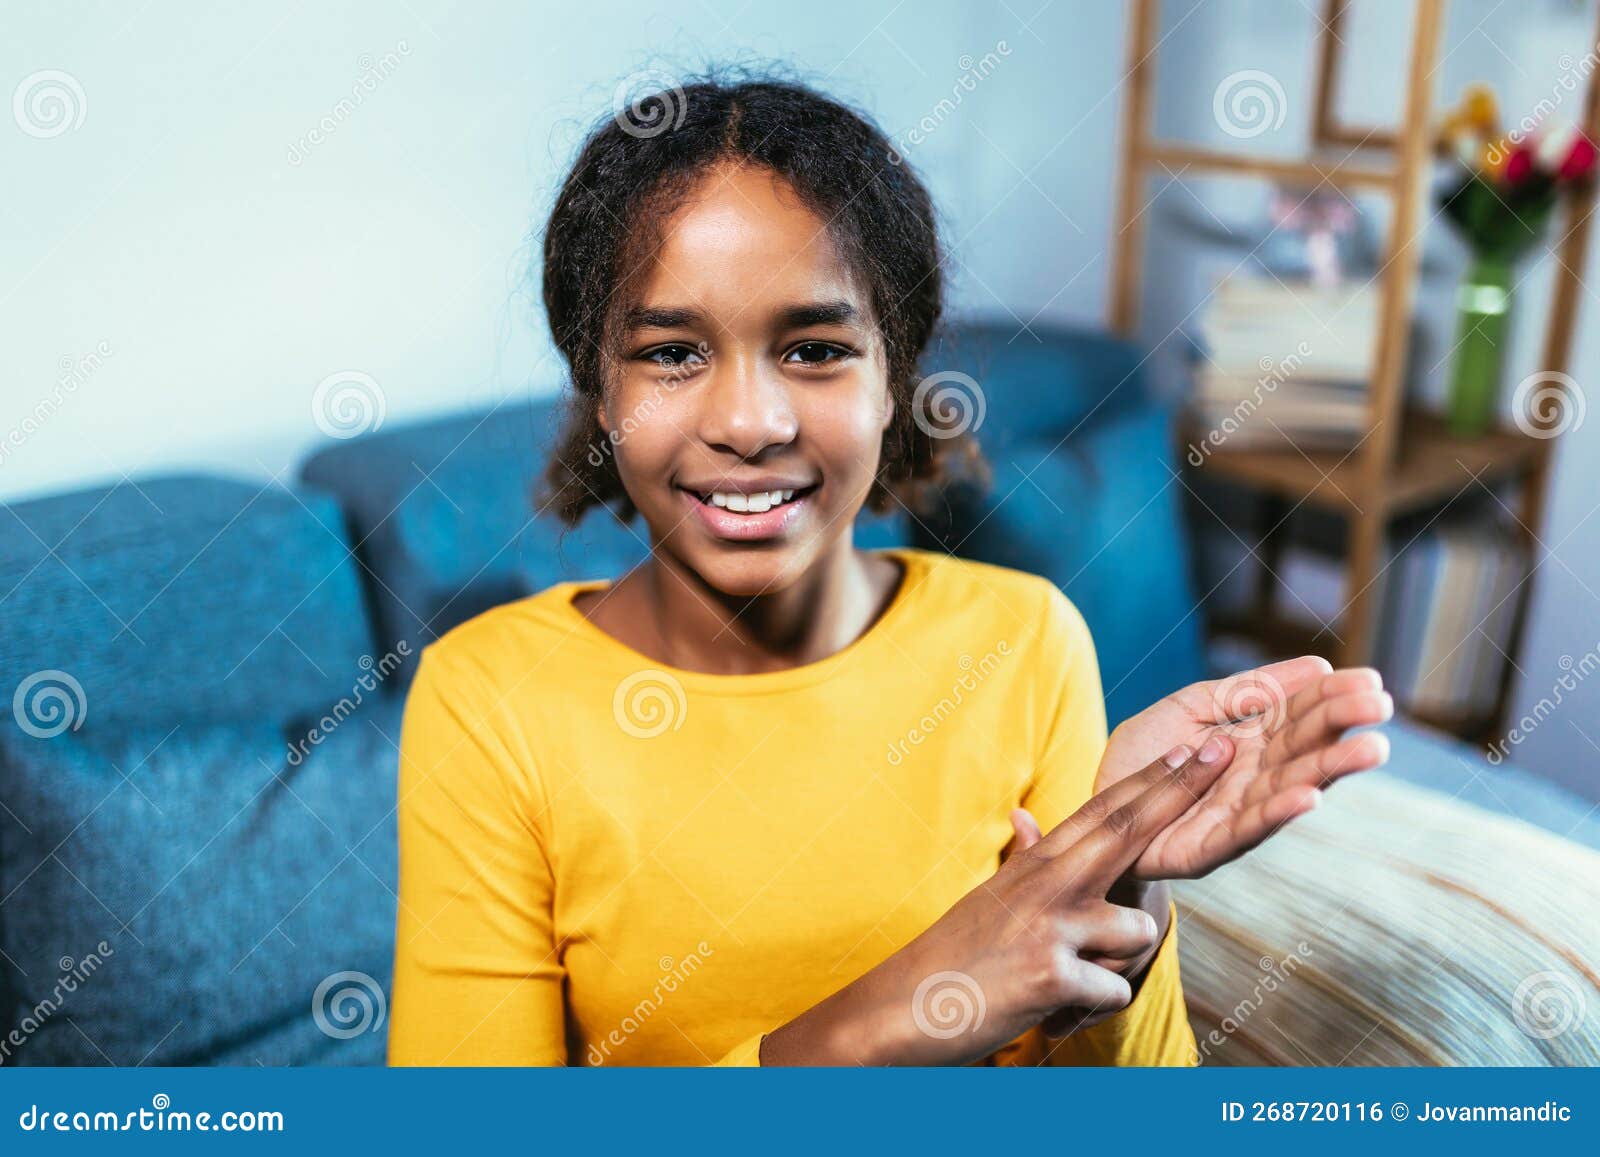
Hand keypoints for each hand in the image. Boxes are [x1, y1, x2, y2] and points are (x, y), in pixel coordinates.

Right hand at [760, 742, 1229, 1065]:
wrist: (902, 1010)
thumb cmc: (952, 958)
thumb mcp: (990, 900)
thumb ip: (1024, 863)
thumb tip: (1026, 820)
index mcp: (1034, 865)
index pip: (1101, 812)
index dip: (1149, 779)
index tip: (1188, 748)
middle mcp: (1044, 886)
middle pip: (1127, 830)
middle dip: (1178, 791)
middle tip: (1220, 755)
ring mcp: (1049, 928)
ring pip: (1138, 932)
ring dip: (1121, 964)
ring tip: (1075, 976)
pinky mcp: (1051, 976)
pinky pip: (1112, 993)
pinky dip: (1093, 1009)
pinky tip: (1056, 1009)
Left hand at [1095, 656, 1392, 880]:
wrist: (1098, 810)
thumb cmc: (1146, 757)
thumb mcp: (1191, 707)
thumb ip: (1247, 690)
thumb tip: (1318, 665)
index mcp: (1251, 743)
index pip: (1298, 716)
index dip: (1331, 698)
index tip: (1371, 679)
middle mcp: (1252, 780)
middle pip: (1302, 749)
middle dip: (1341, 727)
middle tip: (1380, 704)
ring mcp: (1233, 814)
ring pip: (1287, 788)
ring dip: (1328, 770)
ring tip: (1368, 748)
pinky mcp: (1206, 848)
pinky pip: (1245, 829)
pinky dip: (1277, 813)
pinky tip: (1309, 797)